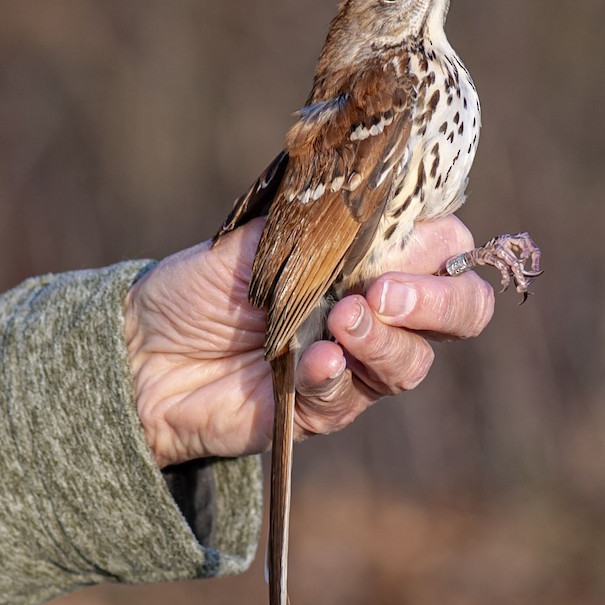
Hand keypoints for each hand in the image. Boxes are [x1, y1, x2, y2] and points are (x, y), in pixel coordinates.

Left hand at [124, 215, 494, 468]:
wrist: (143, 352)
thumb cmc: (201, 284)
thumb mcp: (260, 236)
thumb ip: (321, 221)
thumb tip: (373, 196)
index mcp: (373, 255)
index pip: (445, 245)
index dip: (441, 242)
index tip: (403, 236)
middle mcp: (379, 307)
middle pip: (461, 310)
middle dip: (440, 301)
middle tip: (388, 294)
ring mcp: (358, 360)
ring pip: (416, 360)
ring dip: (386, 339)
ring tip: (341, 321)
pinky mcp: (329, 408)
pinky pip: (355, 395)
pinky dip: (339, 376)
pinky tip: (314, 362)